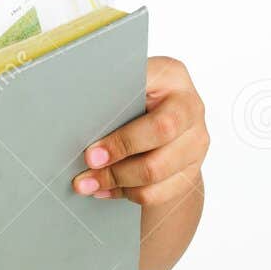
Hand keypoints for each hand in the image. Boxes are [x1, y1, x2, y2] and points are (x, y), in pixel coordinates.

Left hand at [71, 56, 208, 206]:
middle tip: (88, 163)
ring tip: (87, 183)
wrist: (166, 124)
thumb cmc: (134, 99)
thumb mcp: (126, 85)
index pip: (149, 93)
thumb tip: (75, 111)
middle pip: (160, 133)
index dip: (122, 127)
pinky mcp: (191, 171)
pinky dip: (127, 193)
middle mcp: (190, 107)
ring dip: (116, 180)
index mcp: (172, 76)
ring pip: (156, 169)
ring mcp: (195, 141)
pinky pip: (158, 192)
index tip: (92, 148)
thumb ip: (110, 94)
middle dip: (118, 152)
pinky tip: (104, 190)